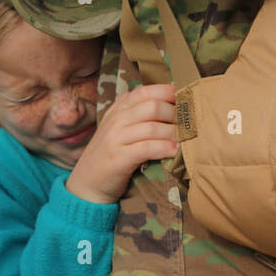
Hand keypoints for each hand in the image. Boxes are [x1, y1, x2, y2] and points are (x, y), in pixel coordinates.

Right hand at [65, 83, 177, 203]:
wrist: (86, 184)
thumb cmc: (110, 155)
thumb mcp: (119, 129)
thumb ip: (137, 115)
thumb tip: (172, 105)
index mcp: (118, 110)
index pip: (145, 91)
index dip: (168, 93)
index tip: (185, 99)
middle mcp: (116, 120)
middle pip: (153, 106)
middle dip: (176, 114)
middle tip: (189, 124)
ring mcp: (115, 138)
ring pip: (153, 127)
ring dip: (174, 133)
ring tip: (186, 139)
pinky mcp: (118, 158)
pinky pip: (147, 148)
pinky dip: (165, 148)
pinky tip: (175, 151)